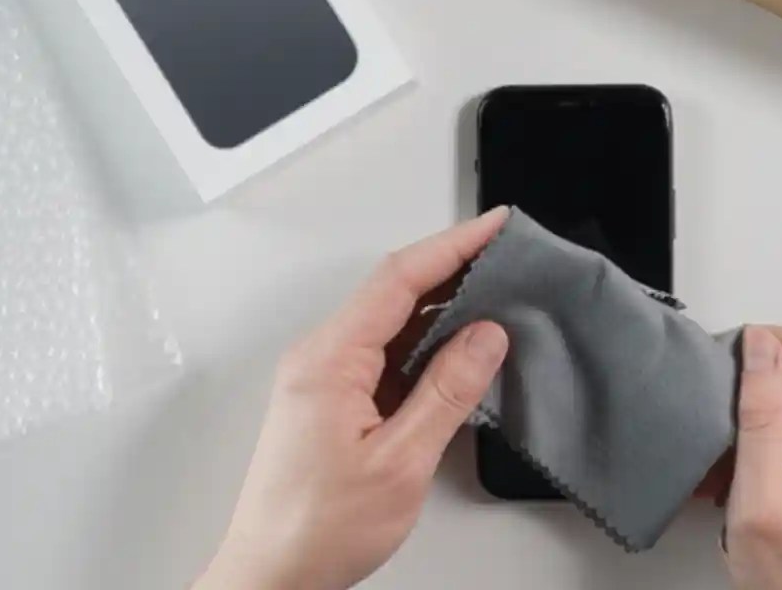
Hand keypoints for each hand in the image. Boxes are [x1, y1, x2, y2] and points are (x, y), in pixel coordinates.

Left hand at [194, 209, 510, 589]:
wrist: (272, 575)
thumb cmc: (318, 527)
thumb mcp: (400, 462)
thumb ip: (446, 393)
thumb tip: (486, 337)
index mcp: (331, 360)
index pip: (399, 279)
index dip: (452, 245)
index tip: (496, 226)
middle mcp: (322, 357)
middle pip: (395, 291)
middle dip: (454, 268)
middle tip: (509, 257)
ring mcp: (326, 377)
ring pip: (392, 322)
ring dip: (443, 307)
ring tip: (497, 297)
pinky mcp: (334, 398)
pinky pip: (386, 352)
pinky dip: (427, 343)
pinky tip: (459, 349)